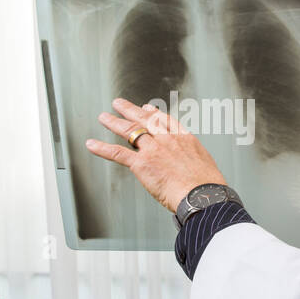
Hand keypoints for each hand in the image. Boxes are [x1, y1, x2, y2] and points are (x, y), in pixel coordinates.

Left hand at [85, 98, 225, 212]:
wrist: (202, 195)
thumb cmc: (207, 187)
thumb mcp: (205, 165)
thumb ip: (194, 161)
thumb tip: (194, 168)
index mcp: (184, 139)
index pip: (165, 120)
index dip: (153, 113)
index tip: (146, 108)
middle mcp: (167, 140)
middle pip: (144, 120)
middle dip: (129, 110)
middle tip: (119, 104)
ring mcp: (153, 150)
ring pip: (129, 131)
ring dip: (113, 122)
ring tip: (103, 117)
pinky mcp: (141, 163)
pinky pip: (117, 153)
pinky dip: (102, 148)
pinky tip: (92, 144)